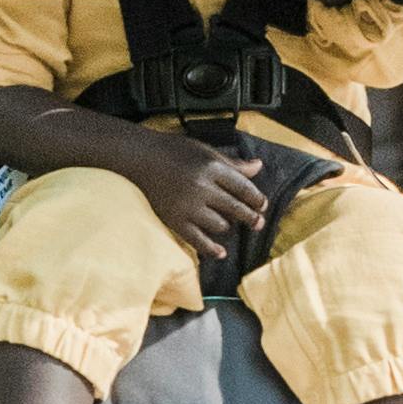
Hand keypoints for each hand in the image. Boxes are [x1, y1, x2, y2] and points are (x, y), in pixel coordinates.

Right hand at [125, 131, 267, 266]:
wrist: (140, 157)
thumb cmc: (174, 150)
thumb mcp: (205, 150)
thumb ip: (232, 163)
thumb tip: (259, 166)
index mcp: (211, 167)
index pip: (242, 187)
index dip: (256, 198)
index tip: (262, 205)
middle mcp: (201, 187)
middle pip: (235, 208)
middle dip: (251, 217)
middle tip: (258, 223)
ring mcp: (188, 206)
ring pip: (220, 225)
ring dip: (227, 226)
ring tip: (227, 223)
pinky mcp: (175, 220)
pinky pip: (198, 240)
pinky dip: (211, 248)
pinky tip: (221, 253)